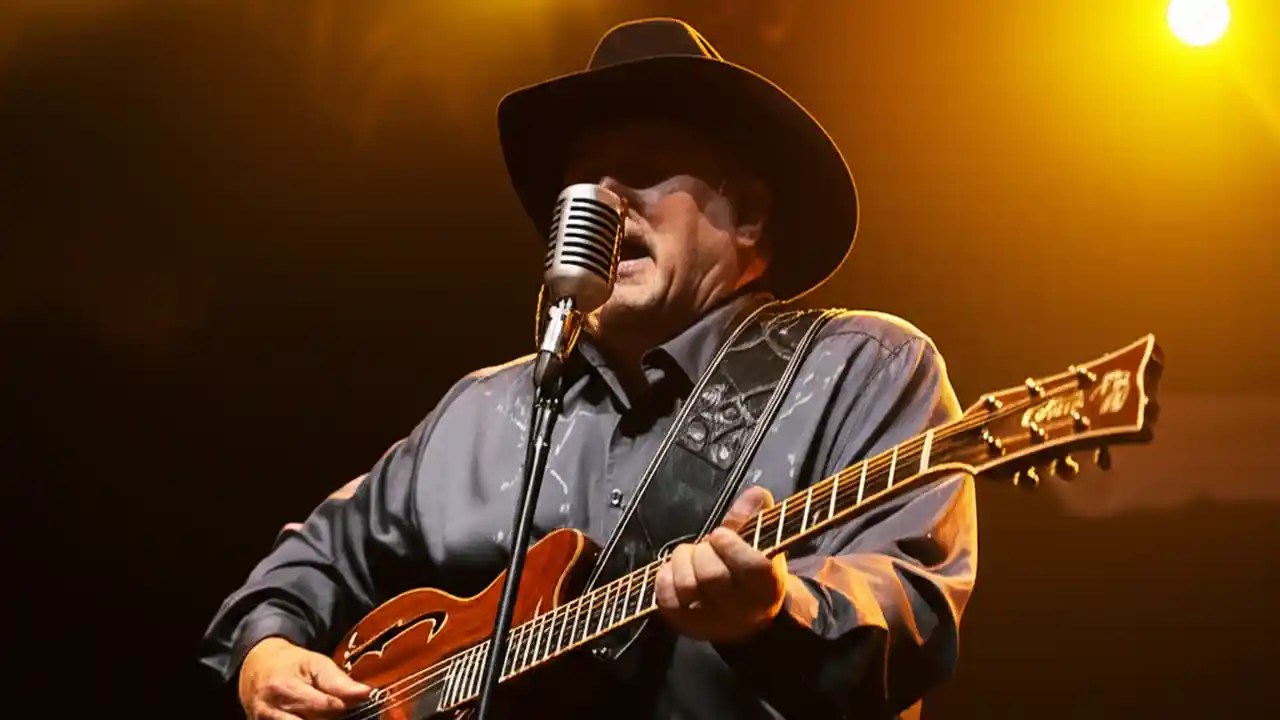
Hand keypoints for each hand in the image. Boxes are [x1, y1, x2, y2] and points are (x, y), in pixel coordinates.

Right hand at [238, 637, 371, 719]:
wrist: (256, 669)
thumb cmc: (291, 665)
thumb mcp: (315, 663)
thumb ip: (339, 680)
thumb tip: (365, 693)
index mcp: (285, 687)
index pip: (322, 705)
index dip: (342, 705)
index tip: (358, 701)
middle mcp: (272, 708)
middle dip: (333, 717)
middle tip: (342, 710)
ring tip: (329, 713)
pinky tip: (314, 716)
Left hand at [655, 486, 788, 642]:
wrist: (749, 618)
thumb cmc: (752, 572)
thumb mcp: (760, 543)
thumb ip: (754, 516)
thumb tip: (756, 494)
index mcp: (767, 586)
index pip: (751, 567)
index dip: (731, 546)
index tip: (720, 534)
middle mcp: (743, 610)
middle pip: (712, 576)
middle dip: (702, 551)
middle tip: (705, 544)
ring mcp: (713, 622)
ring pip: (686, 587)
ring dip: (681, 561)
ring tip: (689, 555)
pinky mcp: (688, 626)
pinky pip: (667, 599)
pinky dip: (665, 578)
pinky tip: (675, 571)